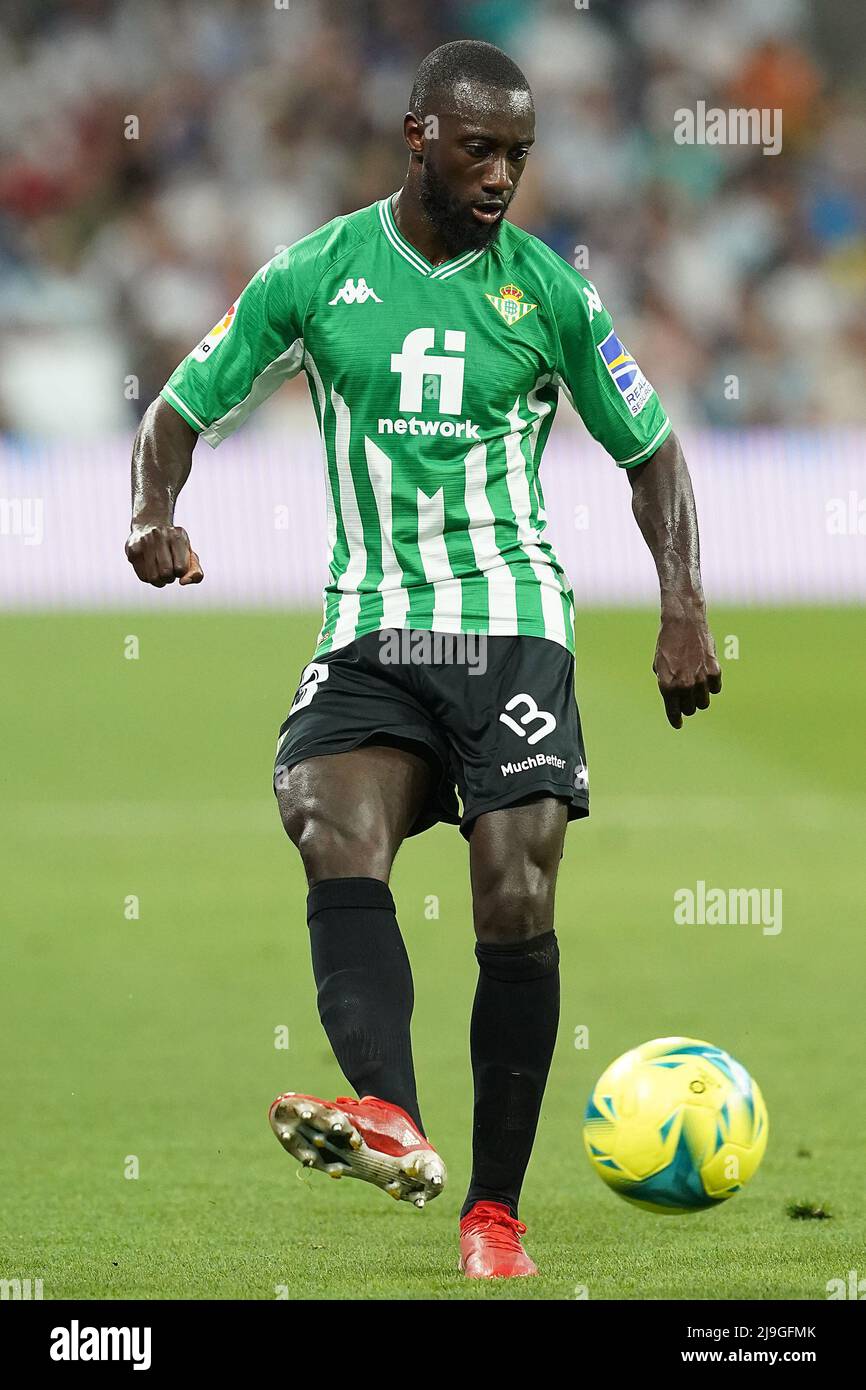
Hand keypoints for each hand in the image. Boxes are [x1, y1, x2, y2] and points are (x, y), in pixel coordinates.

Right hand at [125, 522, 202, 587]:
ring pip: (153, 578)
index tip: (179, 566)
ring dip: (159, 581)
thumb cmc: (175, 545)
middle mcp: (160, 536)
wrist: (151, 524)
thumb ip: (195, 571)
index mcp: (177, 537)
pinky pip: (143, 577)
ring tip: (160, 571)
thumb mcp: (189, 555)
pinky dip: (149, 578)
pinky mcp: (132, 550)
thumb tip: (184, 582)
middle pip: (166, 573)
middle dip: (170, 578)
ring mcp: (144, 542)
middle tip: (169, 571)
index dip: (181, 573)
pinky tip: (150, 568)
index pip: (181, 569)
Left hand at [653, 603, 721, 728]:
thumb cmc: (668, 643)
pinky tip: (706, 675)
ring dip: (700, 697)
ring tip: (696, 685)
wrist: (683, 622)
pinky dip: (711, 685)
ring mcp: (700, 679)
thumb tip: (674, 699)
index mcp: (666, 685)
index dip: (676, 720)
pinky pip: (715, 689)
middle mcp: (683, 685)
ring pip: (704, 703)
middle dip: (688, 705)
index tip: (678, 724)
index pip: (673, 712)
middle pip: (690, 709)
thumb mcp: (660, 665)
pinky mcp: (714, 671)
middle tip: (686, 696)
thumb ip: (666, 684)